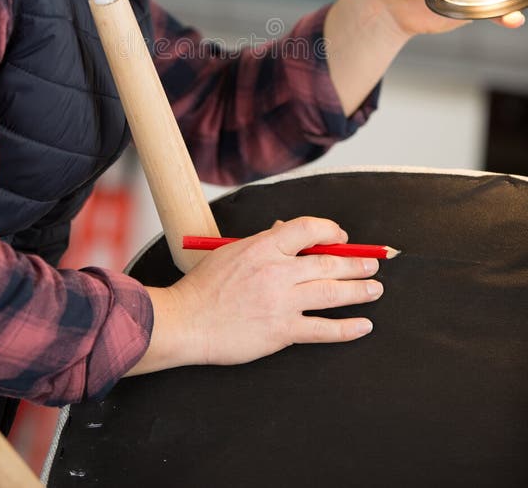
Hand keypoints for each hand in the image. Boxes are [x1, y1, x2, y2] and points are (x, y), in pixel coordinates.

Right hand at [127, 217, 381, 374]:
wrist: (186, 322)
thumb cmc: (203, 287)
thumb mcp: (231, 252)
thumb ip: (262, 242)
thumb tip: (285, 230)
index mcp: (263, 247)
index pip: (307, 229)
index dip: (331, 231)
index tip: (342, 238)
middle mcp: (277, 271)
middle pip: (328, 263)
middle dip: (355, 263)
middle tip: (372, 264)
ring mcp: (281, 302)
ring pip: (331, 293)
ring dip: (359, 291)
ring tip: (375, 289)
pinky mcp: (282, 331)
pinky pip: (323, 329)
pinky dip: (347, 328)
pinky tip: (363, 325)